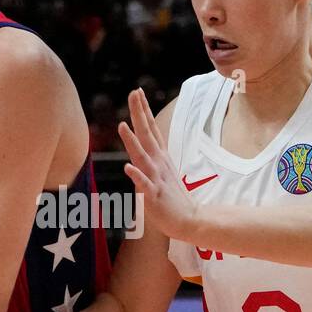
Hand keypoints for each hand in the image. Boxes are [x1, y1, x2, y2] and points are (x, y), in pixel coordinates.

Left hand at [119, 88, 197, 240]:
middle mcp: (158, 164)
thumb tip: (144, 141)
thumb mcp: (162, 170)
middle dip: (139, 114)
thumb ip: (153, 155)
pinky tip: (128, 167)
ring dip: (132, 142)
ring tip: (122, 125)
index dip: (143, 110)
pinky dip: (136, 175)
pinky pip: (144, 185)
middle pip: (147, 135)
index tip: (137, 91)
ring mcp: (157, 179)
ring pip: (143, 157)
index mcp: (160, 157)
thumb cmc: (172, 196)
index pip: (150, 129)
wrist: (189, 220)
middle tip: (134, 93)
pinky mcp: (154, 196)